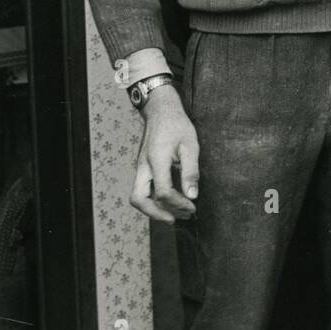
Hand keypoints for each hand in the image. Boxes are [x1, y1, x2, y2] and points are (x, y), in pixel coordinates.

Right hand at [130, 85, 199, 223]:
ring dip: (154, 209)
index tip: (192, 205)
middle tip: (176, 219)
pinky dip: (154, 201)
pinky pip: (143, 191)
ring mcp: (140, 168)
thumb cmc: (177, 125)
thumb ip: (191, 171)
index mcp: (156, 160)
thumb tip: (192, 196)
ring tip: (177, 214)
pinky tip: (171, 203)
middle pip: (138, 199)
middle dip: (156, 214)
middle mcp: (143, 166)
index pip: (162, 191)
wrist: (160, 110)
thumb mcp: (190, 145)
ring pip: (138, 197)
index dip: (177, 203)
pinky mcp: (142, 169)